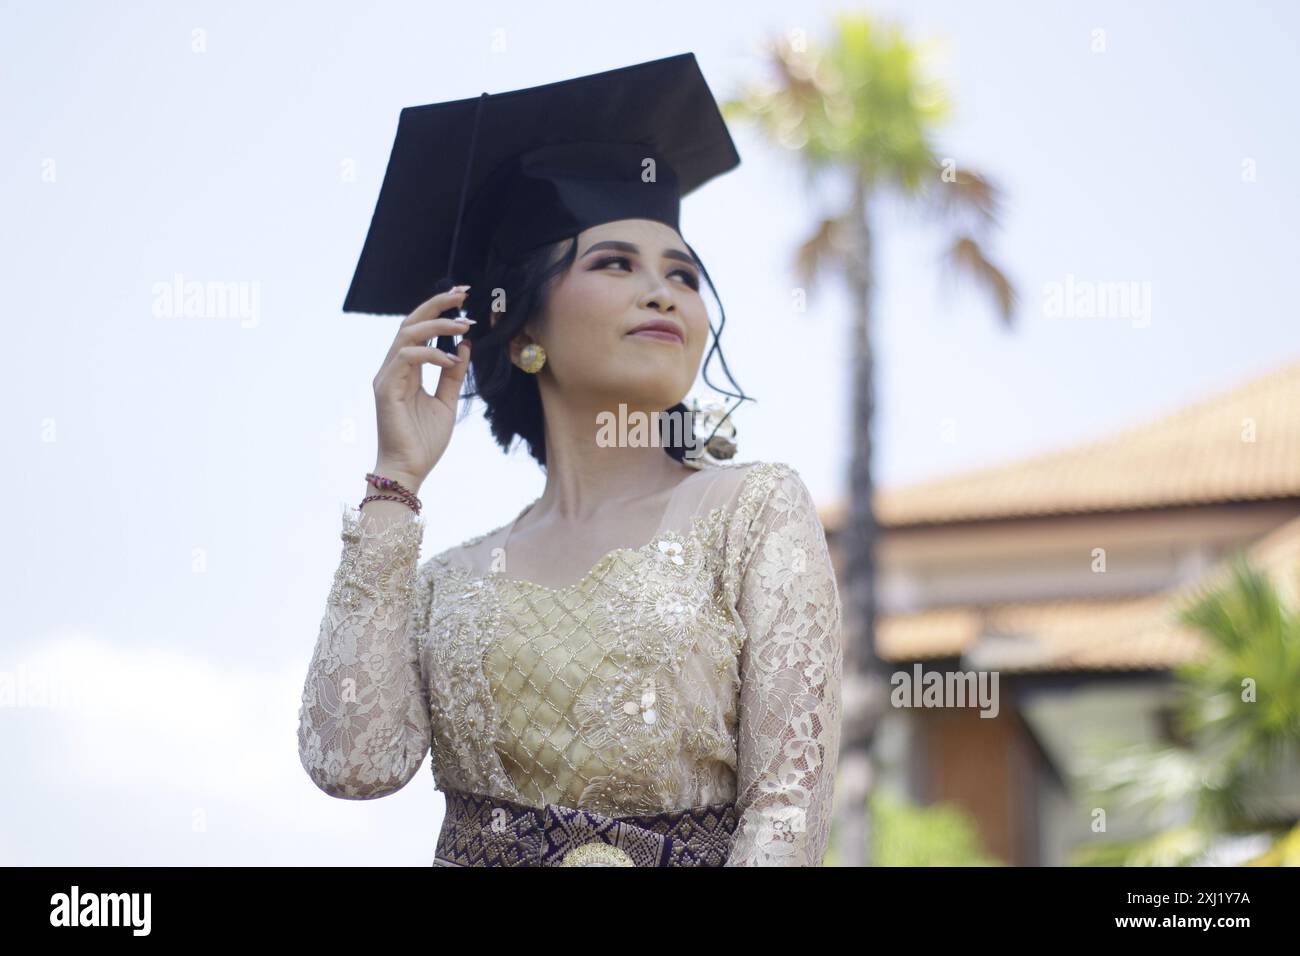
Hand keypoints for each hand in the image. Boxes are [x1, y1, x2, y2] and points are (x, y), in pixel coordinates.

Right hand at [370, 287, 473, 489]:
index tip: (463, 298)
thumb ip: (452, 375)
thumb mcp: (446, 402)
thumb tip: (464, 346)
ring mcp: (386, 377)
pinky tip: (452, 360)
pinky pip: (406, 358)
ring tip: (464, 325)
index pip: (419, 329)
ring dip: (437, 325)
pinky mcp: (386, 389)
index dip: (438, 310)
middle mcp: (393, 368)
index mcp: (406, 370)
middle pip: (409, 322)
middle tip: (463, 294)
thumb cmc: (424, 441)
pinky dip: (431, 354)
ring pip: (407, 334)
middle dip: (436, 304)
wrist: (409, 470)